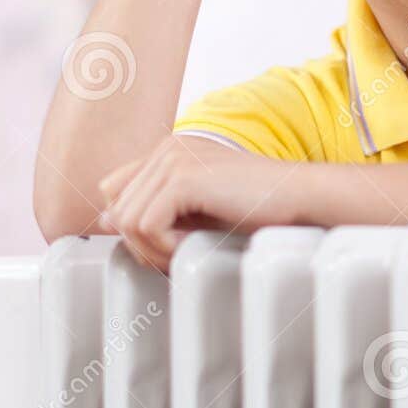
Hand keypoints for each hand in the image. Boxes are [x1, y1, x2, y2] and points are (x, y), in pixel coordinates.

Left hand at [97, 136, 301, 271]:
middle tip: (175, 258)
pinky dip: (164, 247)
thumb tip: (107, 223)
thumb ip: (157, 211)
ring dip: (152, 250)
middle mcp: (167, 149)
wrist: (300, 200)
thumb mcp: (200, 211)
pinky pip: (145, 225)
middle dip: (141, 244)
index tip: (164, 246)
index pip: (115, 192)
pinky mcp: (182, 178)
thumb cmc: (261, 210)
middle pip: (116, 210)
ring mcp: (173, 160)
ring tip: (185, 253)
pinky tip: (193, 245)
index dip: (131, 225)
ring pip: (125, 221)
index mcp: (170, 152)